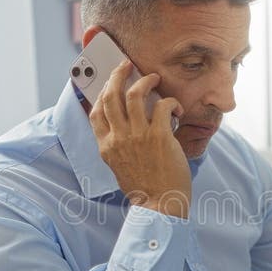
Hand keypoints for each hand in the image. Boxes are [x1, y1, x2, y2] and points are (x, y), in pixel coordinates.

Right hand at [89, 60, 190, 217]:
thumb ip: (119, 145)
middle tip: (126, 65)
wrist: (160, 205)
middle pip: (111, 96)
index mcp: (106, 147)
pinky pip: (162, 106)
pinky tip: (175, 108)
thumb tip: (126, 124)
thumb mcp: (121, 166)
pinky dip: (170, 102)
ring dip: (145, 81)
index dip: (101, 92)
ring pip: (133, 94)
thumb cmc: (145, 188)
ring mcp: (137, 136)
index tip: (109, 83)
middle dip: (117, 75)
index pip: (96, 112)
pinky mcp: (159, 136)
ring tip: (154, 77)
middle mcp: (118, 139)